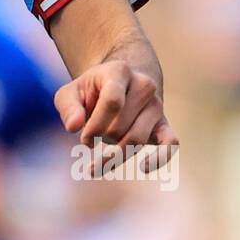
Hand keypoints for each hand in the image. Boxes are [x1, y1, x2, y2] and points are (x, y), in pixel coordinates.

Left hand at [54, 60, 177, 169]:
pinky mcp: (165, 125)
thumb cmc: (91, 92)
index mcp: (119, 71)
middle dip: (102, 139)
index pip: (113, 102)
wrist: (120, 86)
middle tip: (92, 137)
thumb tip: (74, 127)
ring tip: (104, 151)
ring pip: (137, 140)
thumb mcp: (70, 93)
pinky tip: (142, 167)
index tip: (83, 137)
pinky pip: (171, 144)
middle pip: (120, 127)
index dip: (95, 126)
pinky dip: (159, 158)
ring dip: (116, 153)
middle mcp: (143, 85)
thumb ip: (68, 108)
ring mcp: (156, 105)